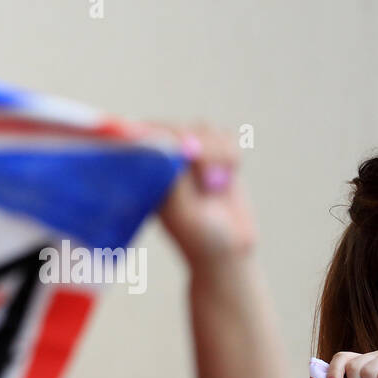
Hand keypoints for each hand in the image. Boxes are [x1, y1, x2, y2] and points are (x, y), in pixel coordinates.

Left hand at [153, 124, 256, 264]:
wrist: (229, 250)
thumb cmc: (199, 238)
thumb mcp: (183, 214)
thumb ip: (177, 181)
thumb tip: (176, 147)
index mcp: (146, 171)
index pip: (146, 134)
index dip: (165, 135)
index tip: (185, 153)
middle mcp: (164, 159)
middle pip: (177, 126)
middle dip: (199, 147)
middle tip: (209, 180)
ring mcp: (189, 154)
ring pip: (203, 127)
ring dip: (217, 151)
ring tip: (217, 183)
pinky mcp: (215, 155)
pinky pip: (225, 135)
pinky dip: (231, 152)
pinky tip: (230, 174)